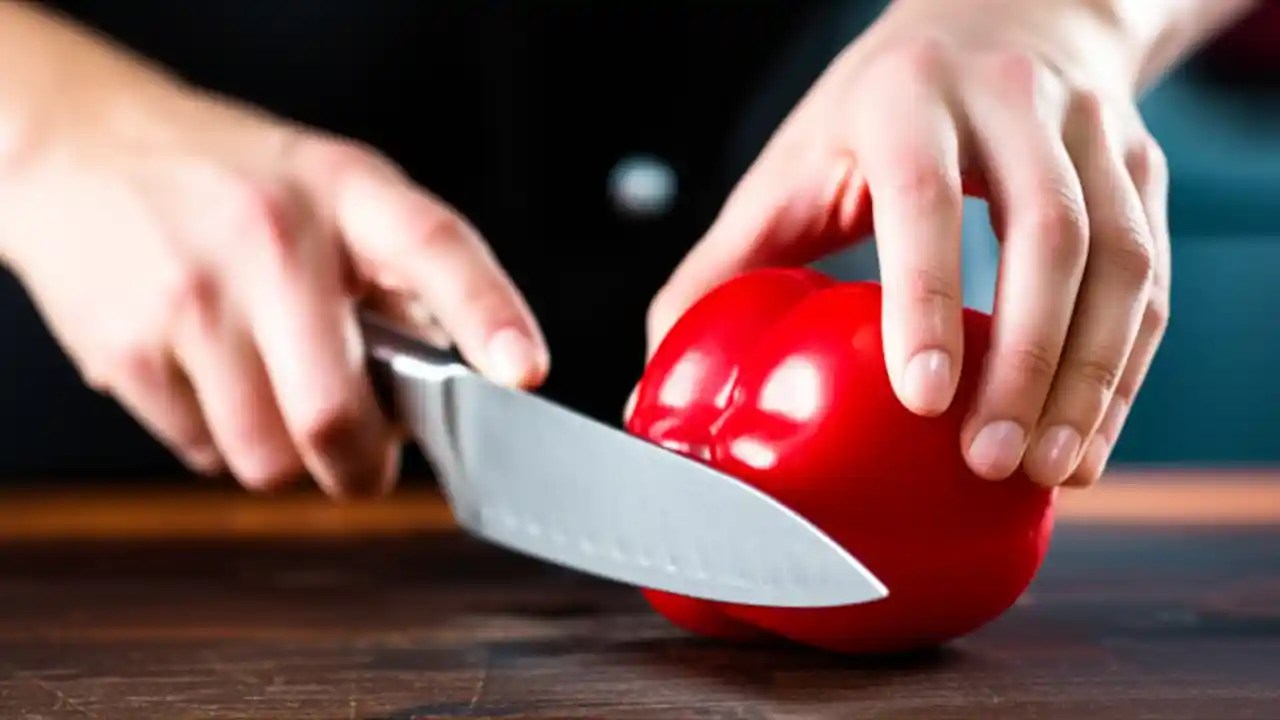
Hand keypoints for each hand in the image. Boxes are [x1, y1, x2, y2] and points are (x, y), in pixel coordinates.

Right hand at [0, 87, 547, 496]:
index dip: (487, 314)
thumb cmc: (236, 183)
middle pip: (332, 414)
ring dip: (285, 454)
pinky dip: (222, 440)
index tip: (522, 371)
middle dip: (361, 465)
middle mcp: (270, 240)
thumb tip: (463, 379)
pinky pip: (203, 454)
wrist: (85, 149)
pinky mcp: (126, 353)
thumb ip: (407, 279)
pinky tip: (213, 378)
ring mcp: (190, 298)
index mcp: (346, 192)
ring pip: (266, 460)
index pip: (432, 248)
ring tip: (272, 390)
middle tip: (363, 456)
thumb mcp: (337, 192)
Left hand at [646, 0, 1169, 487]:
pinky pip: (1152, 280)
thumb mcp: (793, 160)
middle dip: (1030, 362)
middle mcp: (1012, 102)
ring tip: (1055, 471)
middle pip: (1049, 234)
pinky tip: (1092, 436)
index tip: (924, 401)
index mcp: (906, 97)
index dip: (927, 300)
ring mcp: (1093, 131)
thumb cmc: (879, 108)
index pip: (924, 199)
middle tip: (992, 462)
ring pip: (1121, 261)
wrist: (1003, 15)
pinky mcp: (1141, 167)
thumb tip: (658, 366)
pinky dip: (1127, 370)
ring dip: (1094, 379)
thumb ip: (728, 260)